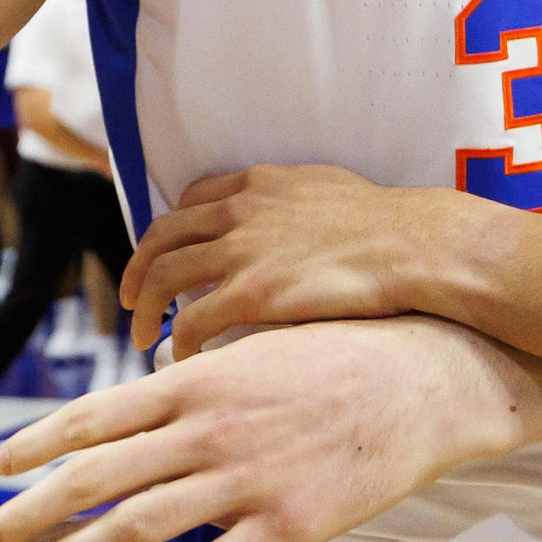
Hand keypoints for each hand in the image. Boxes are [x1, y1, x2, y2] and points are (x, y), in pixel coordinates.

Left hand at [0, 316, 540, 541]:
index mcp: (200, 379)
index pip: (96, 413)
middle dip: (33, 509)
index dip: (38, 442)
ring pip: (140, 526)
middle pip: (99, 475)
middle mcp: (211, 430)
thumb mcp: (255, 345)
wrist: (426, 382)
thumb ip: (195, 375)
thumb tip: (139, 396)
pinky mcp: (286, 528)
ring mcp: (248, 482)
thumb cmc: (340, 353)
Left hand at [116, 165, 473, 350]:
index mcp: (255, 184)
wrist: (410, 243)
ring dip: (146, 310)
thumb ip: (289, 201)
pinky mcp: (251, 293)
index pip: (187, 202)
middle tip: (131, 300)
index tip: (164, 258)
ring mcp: (240, 252)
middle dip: (137, 271)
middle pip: (160, 238)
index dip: (168, 234)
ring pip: (161, 278)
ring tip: (144, 336)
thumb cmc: (384, 222)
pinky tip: (184, 358)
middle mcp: (237, 211)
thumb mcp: (325, 188)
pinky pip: (192, 322)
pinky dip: (179, 341)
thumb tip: (285, 219)